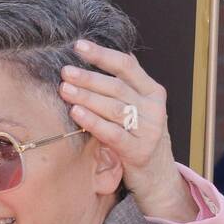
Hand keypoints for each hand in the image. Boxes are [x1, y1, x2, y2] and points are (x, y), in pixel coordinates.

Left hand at [59, 39, 197, 223]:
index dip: (102, 54)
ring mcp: (149, 131)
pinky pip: (112, 133)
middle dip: (89, 77)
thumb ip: (128, 85)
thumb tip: (107, 53)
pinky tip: (76, 112)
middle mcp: (154, 109)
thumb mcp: (140, 109)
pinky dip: (93, 121)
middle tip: (65, 70)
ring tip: (65, 89)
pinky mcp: (139, 152)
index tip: (79, 46)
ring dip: (87, 97)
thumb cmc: (141, 138)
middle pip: (117, 87)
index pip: (127, 66)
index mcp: (154, 92)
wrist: (158, 177)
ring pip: (114, 108)